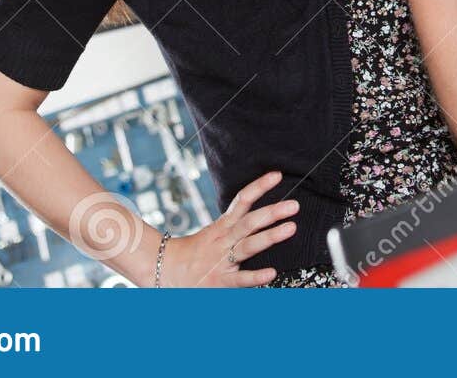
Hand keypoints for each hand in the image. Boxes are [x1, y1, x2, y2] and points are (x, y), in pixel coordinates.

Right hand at [159, 170, 299, 286]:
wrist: (162, 269)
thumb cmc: (191, 253)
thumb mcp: (213, 234)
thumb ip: (234, 225)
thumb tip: (259, 213)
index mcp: (222, 226)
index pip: (241, 201)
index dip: (259, 187)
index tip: (277, 175)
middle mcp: (223, 240)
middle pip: (249, 222)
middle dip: (272, 212)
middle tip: (294, 205)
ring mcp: (221, 260)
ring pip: (248, 246)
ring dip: (269, 236)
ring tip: (290, 228)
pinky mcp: (219, 281)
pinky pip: (240, 279)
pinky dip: (255, 276)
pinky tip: (271, 273)